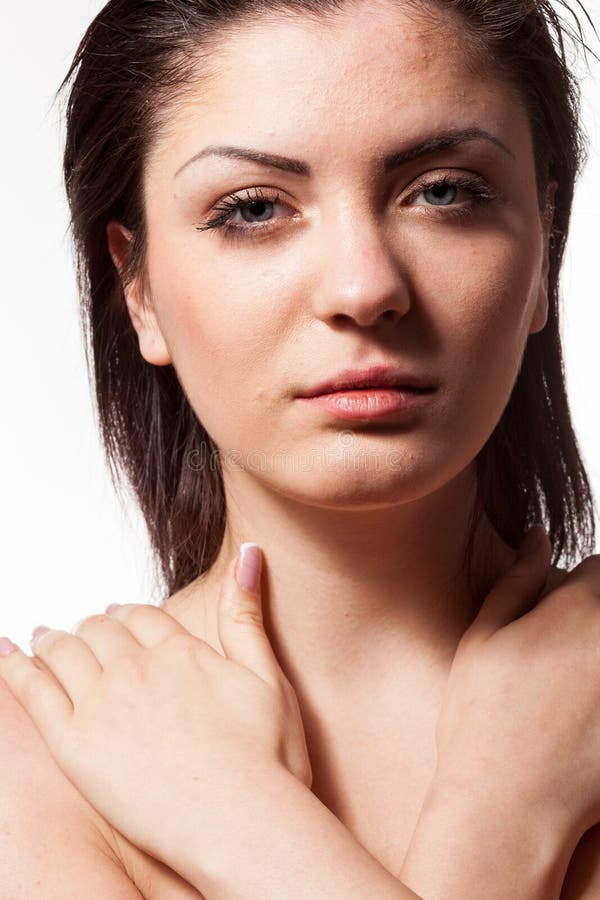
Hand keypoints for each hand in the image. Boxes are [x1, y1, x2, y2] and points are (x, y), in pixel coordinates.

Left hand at [0, 544, 311, 885]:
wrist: (242, 821)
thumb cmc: (264, 761)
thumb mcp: (268, 676)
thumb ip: (246, 614)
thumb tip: (248, 554)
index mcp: (181, 651)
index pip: (141, 616)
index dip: (125, 614)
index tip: (116, 617)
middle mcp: (138, 668)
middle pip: (100, 631)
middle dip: (89, 628)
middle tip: (80, 633)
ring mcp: (103, 704)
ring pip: (64, 652)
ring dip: (51, 639)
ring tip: (42, 639)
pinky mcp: (75, 744)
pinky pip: (34, 692)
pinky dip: (16, 667)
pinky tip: (9, 655)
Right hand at [433, 525, 599, 843]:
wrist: (511, 804)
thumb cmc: (483, 720)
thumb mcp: (482, 637)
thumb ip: (515, 580)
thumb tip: (538, 537)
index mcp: (579, 607)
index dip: (576, 590)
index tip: (557, 619)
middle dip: (589, 623)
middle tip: (562, 661)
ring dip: (595, 659)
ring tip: (573, 689)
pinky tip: (584, 715)